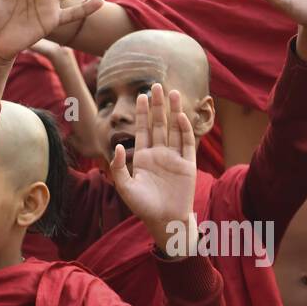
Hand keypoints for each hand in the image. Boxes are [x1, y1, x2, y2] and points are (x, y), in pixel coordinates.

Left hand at [109, 84, 197, 255]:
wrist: (164, 221)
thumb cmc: (143, 207)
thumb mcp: (125, 187)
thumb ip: (118, 168)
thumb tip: (118, 146)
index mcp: (144, 158)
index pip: (143, 130)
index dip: (143, 113)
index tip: (142, 95)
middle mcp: (160, 154)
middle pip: (159, 124)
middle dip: (158, 105)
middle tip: (157, 85)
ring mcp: (174, 158)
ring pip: (174, 128)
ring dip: (173, 111)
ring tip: (172, 92)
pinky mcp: (188, 164)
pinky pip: (186, 143)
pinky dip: (184, 129)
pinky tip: (179, 116)